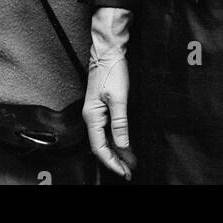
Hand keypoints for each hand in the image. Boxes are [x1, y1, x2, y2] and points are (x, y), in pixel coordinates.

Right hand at [84, 7, 134, 179]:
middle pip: (101, 146)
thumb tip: (122, 145)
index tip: (124, 171)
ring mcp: (96, 113)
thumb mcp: (118, 98)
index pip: (100, 148)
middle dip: (115, 160)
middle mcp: (91, 117)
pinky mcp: (101, 108)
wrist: (108, 52)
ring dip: (117, 151)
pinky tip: (125, 144)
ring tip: (130, 162)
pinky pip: (107, 130)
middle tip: (129, 171)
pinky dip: (116, 140)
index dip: (112, 162)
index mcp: (92, 116)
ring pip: (104, 139)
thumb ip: (120, 123)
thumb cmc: (111, 71)